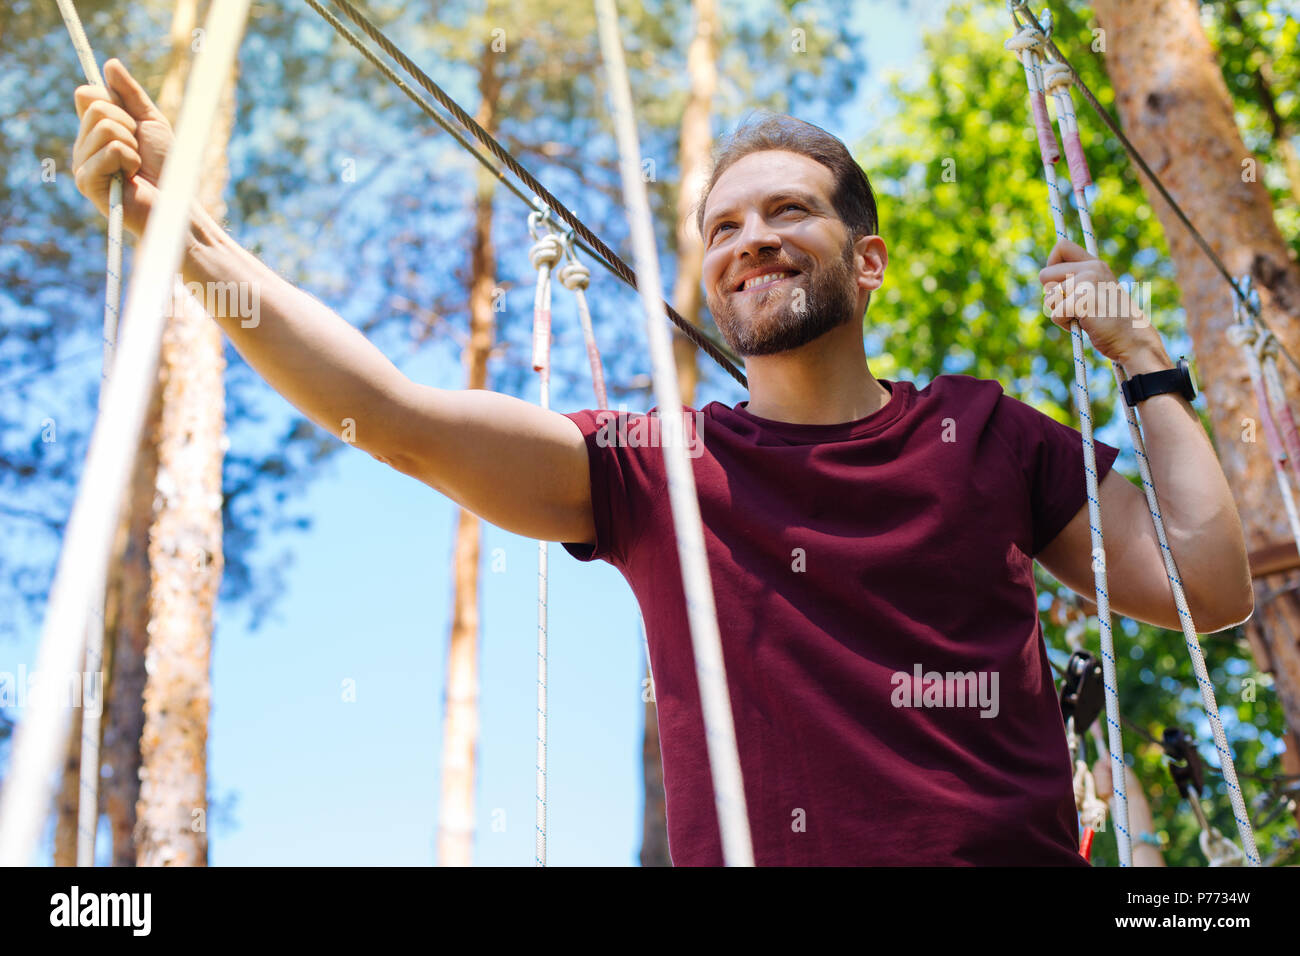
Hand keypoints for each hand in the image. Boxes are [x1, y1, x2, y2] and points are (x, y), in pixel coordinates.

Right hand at [72, 59, 173, 238]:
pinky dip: (129, 159)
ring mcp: (82, 164)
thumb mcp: (151, 122)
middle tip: (139, 149)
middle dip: (129, 124)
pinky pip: (110, 149)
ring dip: (132, 144)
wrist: (175, 202)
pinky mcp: (87, 182)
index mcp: (93, 131)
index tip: (134, 123)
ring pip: (105, 127)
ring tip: (137, 166)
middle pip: (96, 107)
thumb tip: (109, 63)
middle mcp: (83, 146)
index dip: (116, 102)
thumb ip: (130, 94)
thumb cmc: (165, 167)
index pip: (88, 94)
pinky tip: (131, 177)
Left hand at [1038, 239, 1168, 368]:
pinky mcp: (1083, 300)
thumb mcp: (1094, 291)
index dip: (1051, 264)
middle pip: (1044, 275)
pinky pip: (1055, 314)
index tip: (1056, 282)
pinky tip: (1085, 324)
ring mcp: (1088, 281)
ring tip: (1083, 316)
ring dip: (1060, 312)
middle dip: (1052, 296)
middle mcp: (1092, 267)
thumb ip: (1076, 279)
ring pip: (1048, 297)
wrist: (1132, 338)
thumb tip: (1044, 276)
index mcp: (1095, 263)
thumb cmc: (1110, 319)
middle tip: (1073, 307)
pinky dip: (1065, 324)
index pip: (1061, 247)